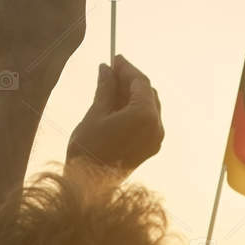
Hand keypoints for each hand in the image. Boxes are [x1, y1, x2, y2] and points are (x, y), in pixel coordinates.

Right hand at [66, 55, 162, 179]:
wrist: (88, 187)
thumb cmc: (89, 149)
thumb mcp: (95, 113)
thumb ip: (105, 88)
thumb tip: (106, 68)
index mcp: (145, 116)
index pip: (141, 83)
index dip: (127, 68)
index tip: (115, 58)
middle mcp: (156, 127)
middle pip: (148, 93)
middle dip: (130, 81)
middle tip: (111, 71)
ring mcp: (155, 139)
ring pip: (149, 107)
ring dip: (132, 95)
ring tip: (110, 87)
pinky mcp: (150, 148)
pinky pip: (147, 121)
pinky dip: (134, 110)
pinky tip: (117, 105)